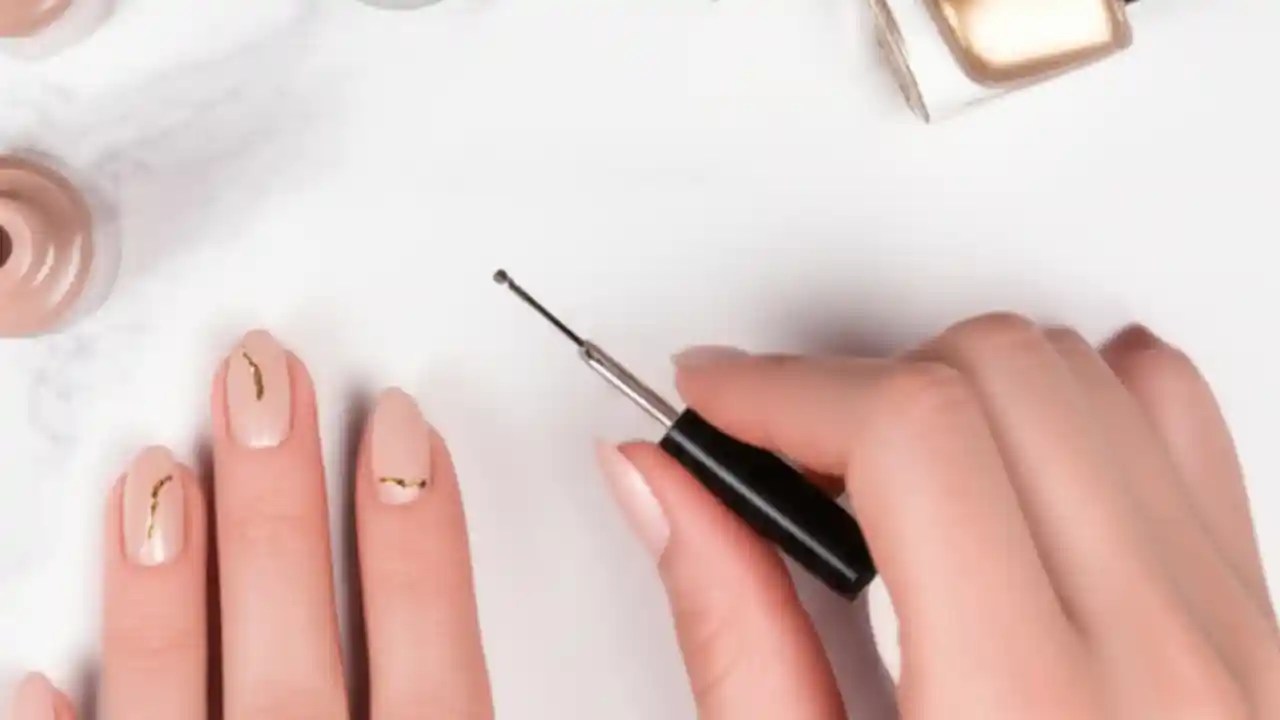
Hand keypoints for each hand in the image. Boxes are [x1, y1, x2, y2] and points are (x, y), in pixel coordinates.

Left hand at [10, 330, 491, 719]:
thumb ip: (471, 702)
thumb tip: (486, 599)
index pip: (430, 648)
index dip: (422, 532)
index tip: (402, 434)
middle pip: (294, 639)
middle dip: (277, 497)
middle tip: (264, 385)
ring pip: (171, 691)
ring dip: (164, 579)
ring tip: (155, 473)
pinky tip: (40, 673)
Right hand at [597, 317, 1278, 718]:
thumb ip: (733, 633)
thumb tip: (664, 491)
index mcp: (1031, 711)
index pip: (912, 433)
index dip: (783, 386)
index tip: (718, 397)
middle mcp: (1166, 655)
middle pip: (1003, 372)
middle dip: (858, 378)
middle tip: (782, 441)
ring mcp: (1238, 635)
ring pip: (1097, 376)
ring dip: (960, 378)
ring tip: (882, 456)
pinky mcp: (1261, 628)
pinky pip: (1185, 426)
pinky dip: (1083, 396)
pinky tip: (1012, 448)